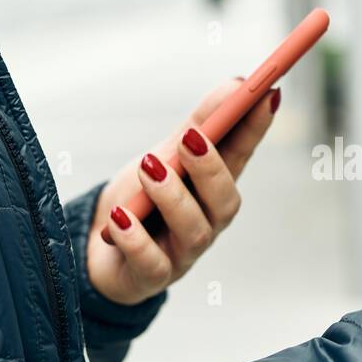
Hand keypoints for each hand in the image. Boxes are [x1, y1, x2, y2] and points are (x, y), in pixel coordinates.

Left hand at [87, 79, 278, 304]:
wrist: (95, 251)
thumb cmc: (140, 201)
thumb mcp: (164, 156)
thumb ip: (199, 125)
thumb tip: (237, 85)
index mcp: (211, 189)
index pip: (241, 155)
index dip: (256, 127)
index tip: (266, 92)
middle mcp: (205, 222)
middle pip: (225, 201)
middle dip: (212, 168)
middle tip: (192, 137)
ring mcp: (181, 252)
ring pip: (193, 230)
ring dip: (172, 197)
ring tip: (148, 167)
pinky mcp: (150, 277)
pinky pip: (151, 262)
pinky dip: (136, 240)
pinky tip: (120, 219)